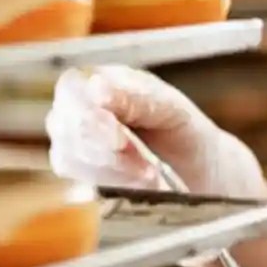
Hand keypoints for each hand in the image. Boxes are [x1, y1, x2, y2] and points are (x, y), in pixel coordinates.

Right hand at [46, 65, 265, 197]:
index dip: (88, 114)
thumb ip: (137, 97)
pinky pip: (78, 181)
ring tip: (151, 177)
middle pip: (63, 126)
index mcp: (104, 81)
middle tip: (145, 165)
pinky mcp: (83, 176)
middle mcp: (82, 110)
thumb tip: (96, 87)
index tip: (119, 139)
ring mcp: (77, 144)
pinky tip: (139, 185)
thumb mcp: (172, 109)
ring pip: (67, 157)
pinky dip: (109, 184)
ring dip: (110, 170)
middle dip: (103, 150)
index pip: (71, 89)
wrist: (202, 173)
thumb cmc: (186, 132)